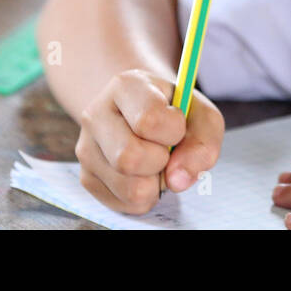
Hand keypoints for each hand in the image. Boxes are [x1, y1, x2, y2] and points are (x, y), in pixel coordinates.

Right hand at [75, 68, 223, 214]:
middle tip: (167, 148)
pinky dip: (147, 196)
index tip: (178, 125)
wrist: (144, 113)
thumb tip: (177, 180)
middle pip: (130, 158)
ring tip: (156, 162)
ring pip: (129, 187)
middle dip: (161, 161)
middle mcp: (96, 114)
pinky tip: (145, 174)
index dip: (174, 131)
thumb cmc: (176, 113)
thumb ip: (204, 141)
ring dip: (156, 183)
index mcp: (125, 86)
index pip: (148, 120)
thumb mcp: (201, 115)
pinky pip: (125, 203)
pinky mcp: (87, 177)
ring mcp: (86, 148)